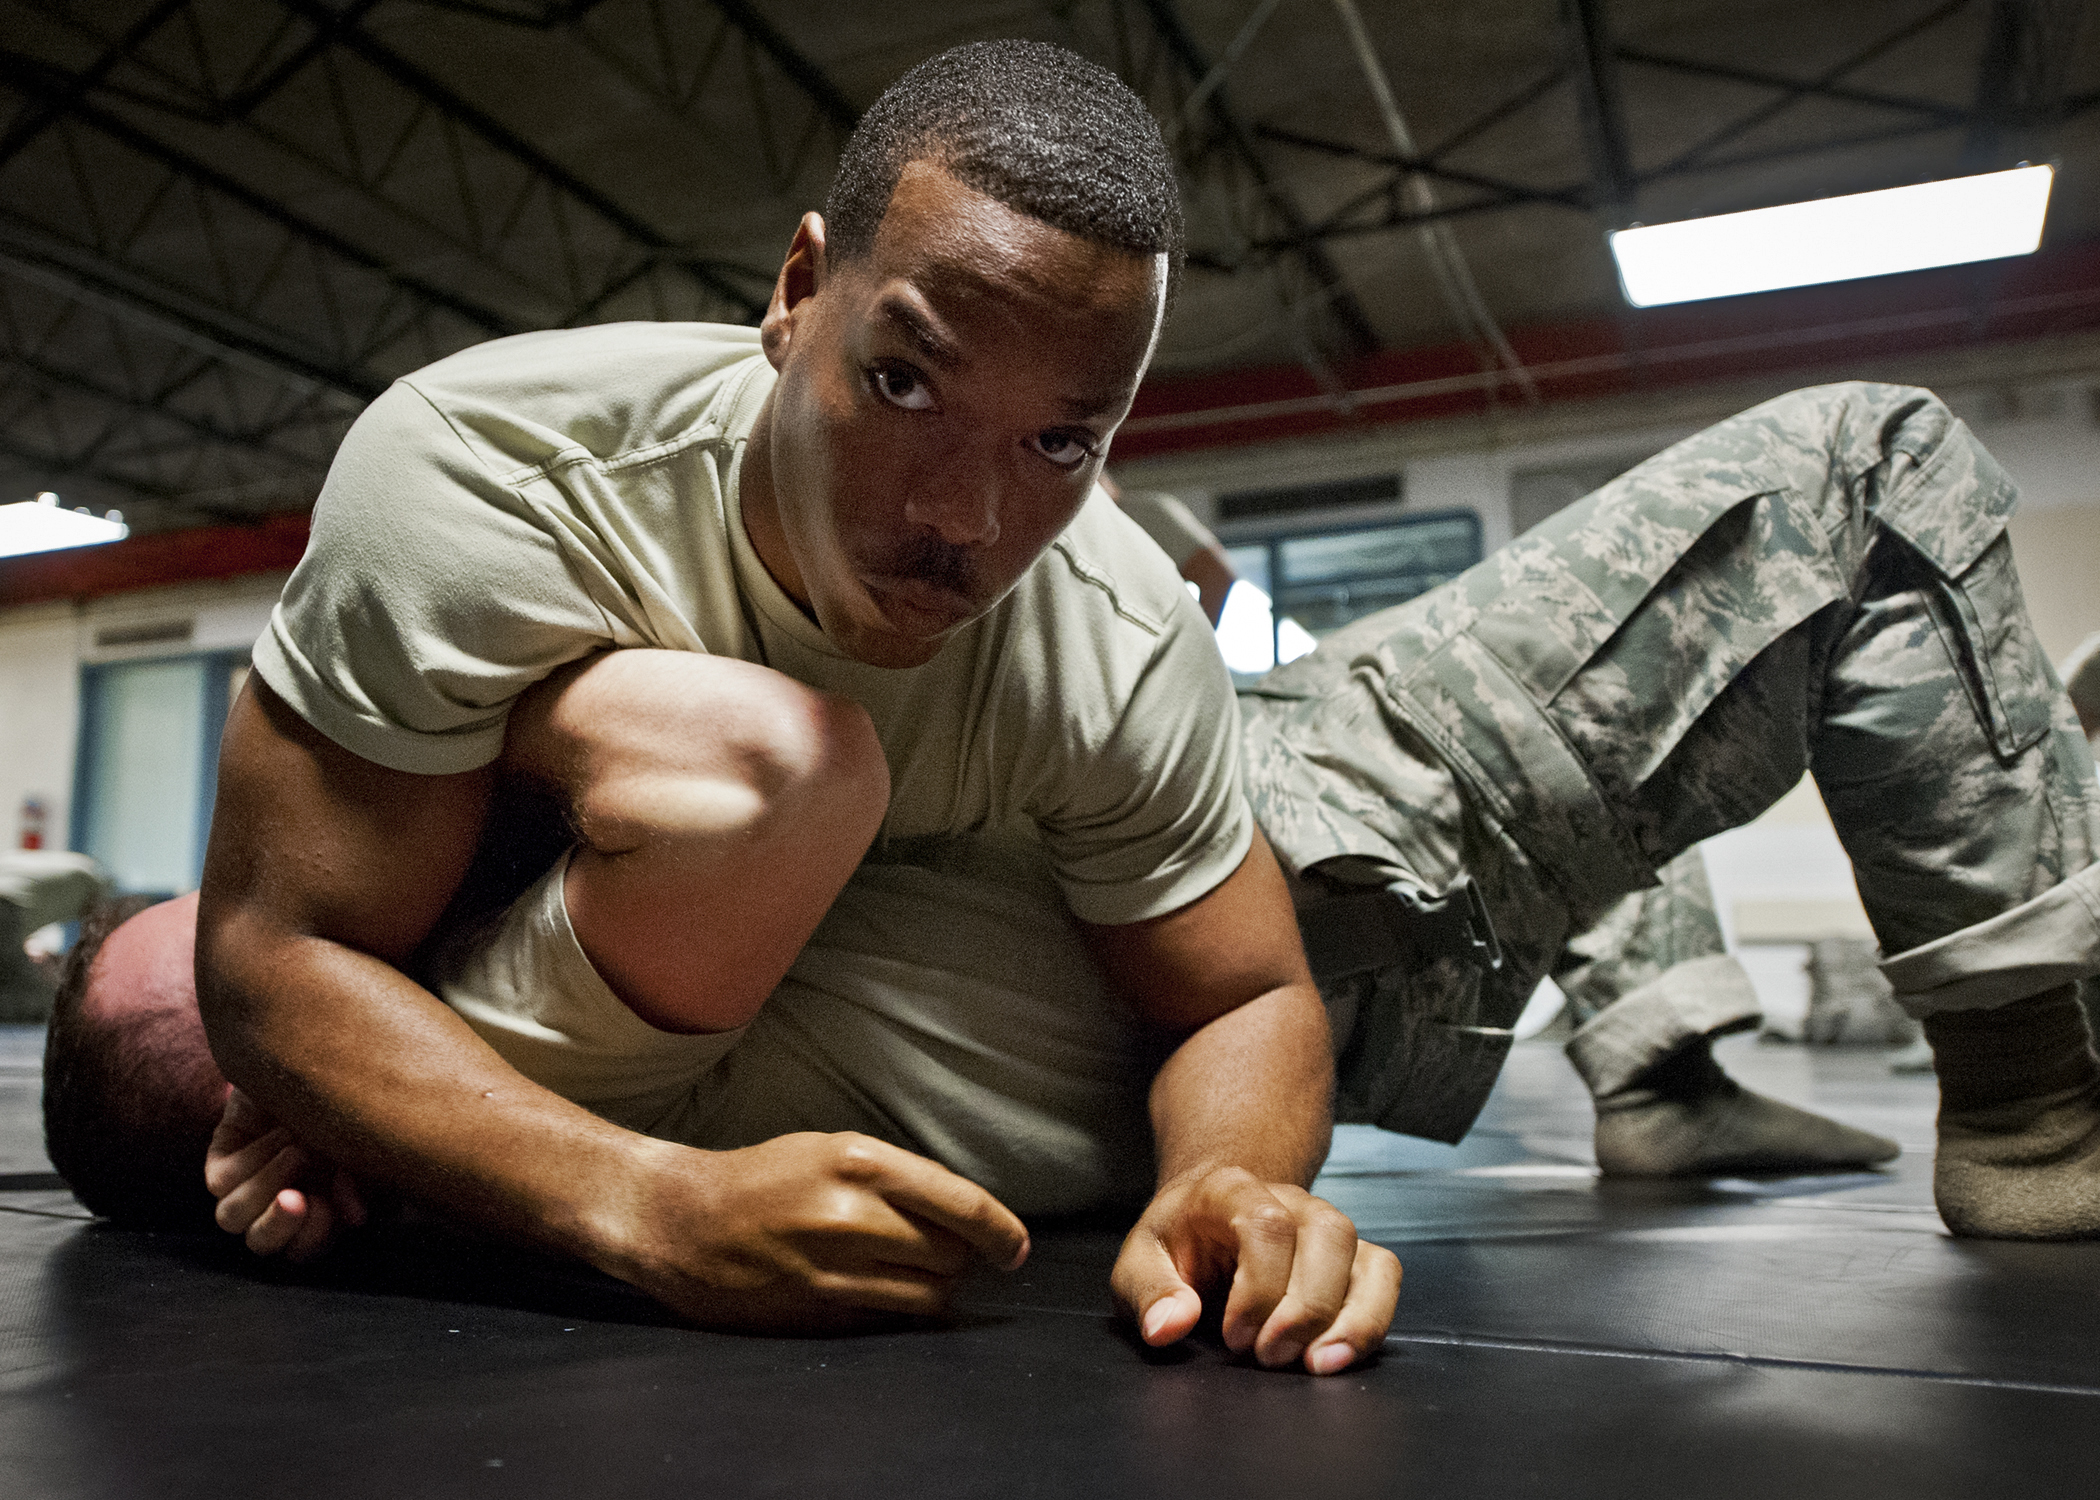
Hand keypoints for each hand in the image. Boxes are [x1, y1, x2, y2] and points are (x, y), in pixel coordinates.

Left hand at [204, 1087, 367, 1260]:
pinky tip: (281, 1129)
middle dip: (276, 1226)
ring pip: (232, 1217)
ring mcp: (243, 1184)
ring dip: (267, 1185)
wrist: (317, 1056)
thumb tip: (356, 1219)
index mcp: (312, 1208)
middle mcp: (273, 1202)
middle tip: (294, 1198)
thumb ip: (360, 1182)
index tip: (324, 1205)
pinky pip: (223, 1180)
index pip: (304, 1248)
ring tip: (296, 1148)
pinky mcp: (219, 1161)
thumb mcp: (361, 1146)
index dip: (312, 1237)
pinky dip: (254, 1158)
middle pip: (260, 1243)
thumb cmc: (348, 1106)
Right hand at [611, 1131, 1030, 1331]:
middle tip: (942, 1248)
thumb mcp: (833, 1149)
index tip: (1015, 1246)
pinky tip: (876, 1287)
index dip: (1002, 1230)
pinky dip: (898, 1306)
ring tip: (911, 1269)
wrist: (682, 1222)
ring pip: (928, 1294)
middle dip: (960, 1255)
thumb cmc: (763, 1178)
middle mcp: (850, 1216)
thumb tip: (963, 1212)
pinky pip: (889, 1318)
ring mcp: (833, 1270)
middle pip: (951, 1253)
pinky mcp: (819, 1312)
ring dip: (935, 1286)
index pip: (962, 1204)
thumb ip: (898, 1177)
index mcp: (859, 1163)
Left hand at [1111, 1166, 1399, 1374]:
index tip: (1233, 1337)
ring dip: (1348, 1318)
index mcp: (1231, 1189)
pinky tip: (1340, 1355)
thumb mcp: (1140, 1262)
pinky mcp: (1350, 1255)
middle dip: (1305, 1307)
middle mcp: (1290, 1199)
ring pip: (1366, 1255)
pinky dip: (1373, 1318)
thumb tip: (1169, 1326)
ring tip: (1315, 1365)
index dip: (1258, 1287)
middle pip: (1327, 1234)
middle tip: (1270, 1358)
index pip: (1266, 1223)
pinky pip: (1385, 1275)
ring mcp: (1325, 1224)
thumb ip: (1149, 1292)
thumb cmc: (1175, 1243)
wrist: (1205, 1219)